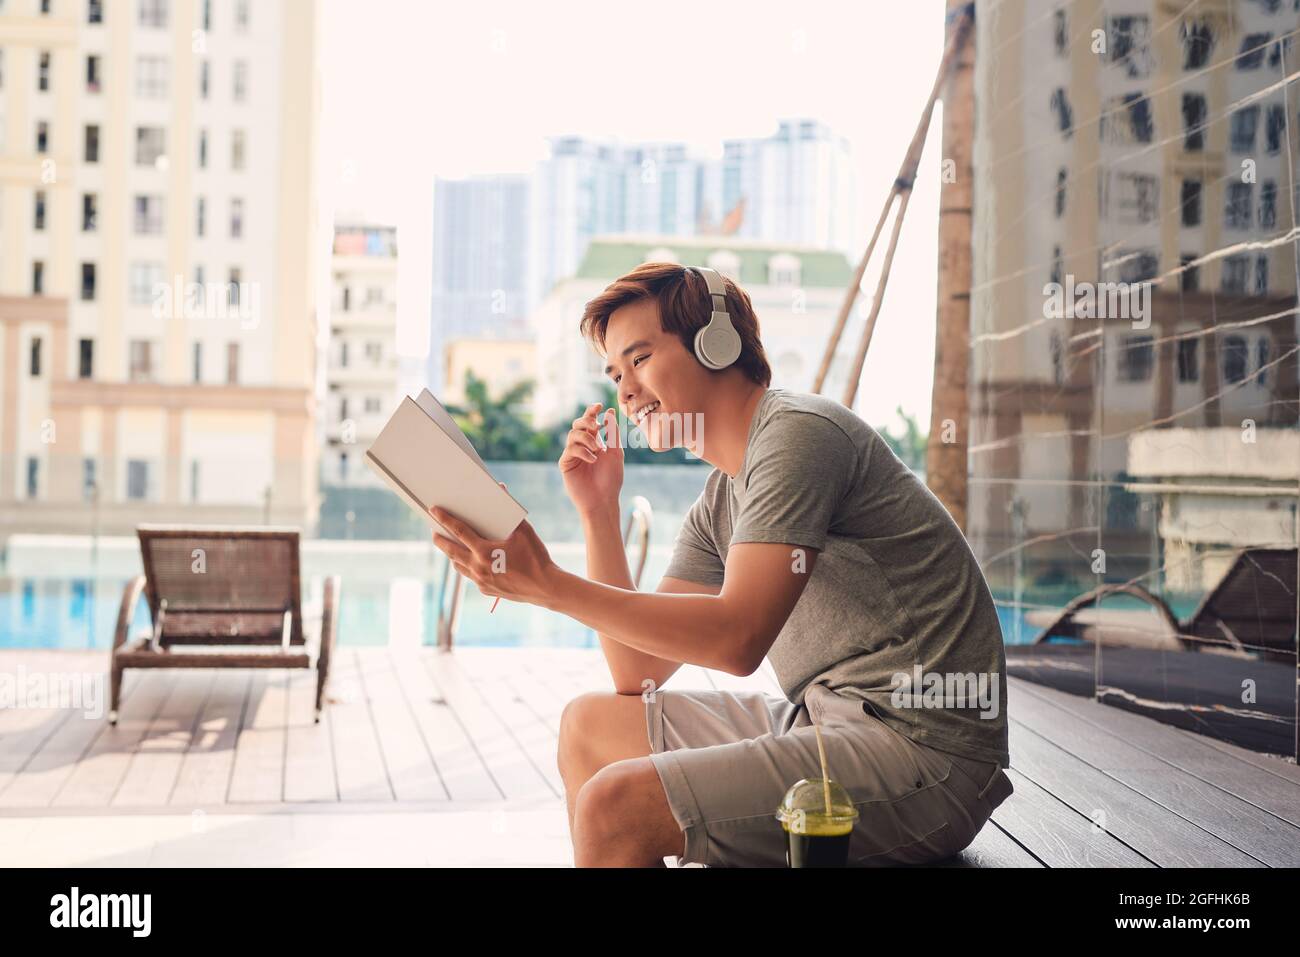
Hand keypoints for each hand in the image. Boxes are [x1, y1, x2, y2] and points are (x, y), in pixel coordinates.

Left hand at [430, 490, 556, 607]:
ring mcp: (481, 580)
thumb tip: (502, 490)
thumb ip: (510, 512)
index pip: (459, 531)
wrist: (545, 587)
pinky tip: (469, 561)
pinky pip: (470, 576)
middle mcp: (478, 567)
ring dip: (451, 555)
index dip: (445, 519)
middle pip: (451, 551)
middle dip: (440, 540)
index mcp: (485, 551)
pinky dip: (466, 566)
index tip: (434, 510)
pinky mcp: (485, 590)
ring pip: (458, 566)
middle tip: (434, 532)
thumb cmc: (536, 557)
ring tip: (449, 546)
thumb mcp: (524, 531)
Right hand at [559, 402, 622, 514]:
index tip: (600, 405)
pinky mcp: (565, 464)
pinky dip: (583, 451)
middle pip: (577, 424)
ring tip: (598, 449)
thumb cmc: (611, 479)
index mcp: (594, 441)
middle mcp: (582, 446)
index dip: (592, 411)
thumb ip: (612, 432)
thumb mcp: (615, 452)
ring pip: (572, 434)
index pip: (590, 422)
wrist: (603, 500)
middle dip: (587, 421)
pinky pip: (570, 449)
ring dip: (587, 438)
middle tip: (597, 426)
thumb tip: (610, 411)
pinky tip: (593, 459)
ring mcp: (572, 454)